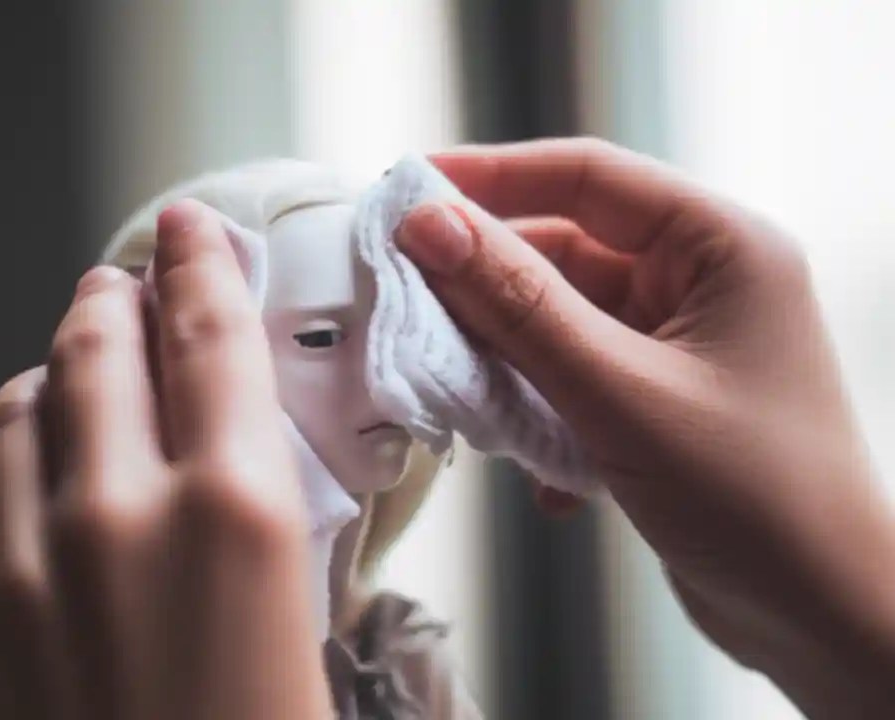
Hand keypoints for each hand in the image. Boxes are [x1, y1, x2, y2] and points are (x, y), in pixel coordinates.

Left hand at [0, 200, 331, 718]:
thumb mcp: (310, 623)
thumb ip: (264, 525)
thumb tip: (231, 469)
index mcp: (235, 514)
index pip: (210, 337)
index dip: (196, 265)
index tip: (184, 232)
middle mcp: (115, 527)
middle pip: (95, 354)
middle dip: (105, 308)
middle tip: (110, 293)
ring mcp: (13, 587)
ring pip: (4, 423)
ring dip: (33, 391)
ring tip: (50, 386)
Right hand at [397, 138, 894, 716]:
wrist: (822, 620)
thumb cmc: (755, 499)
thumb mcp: (619, 392)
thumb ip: (519, 305)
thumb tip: (430, 225)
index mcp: (722, 247)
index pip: (588, 176)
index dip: (491, 175)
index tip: (405, 188)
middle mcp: (702, 282)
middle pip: (564, 250)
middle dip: (485, 284)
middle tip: (406, 302)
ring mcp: (679, 343)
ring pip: (558, 320)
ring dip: (507, 359)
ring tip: (462, 395)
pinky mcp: (657, 399)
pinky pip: (571, 376)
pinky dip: (539, 413)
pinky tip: (541, 473)